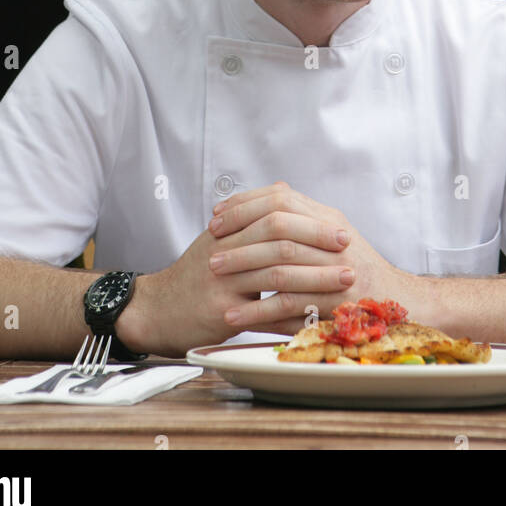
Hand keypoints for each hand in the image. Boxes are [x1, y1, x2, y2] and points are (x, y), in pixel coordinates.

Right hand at [119, 191, 356, 355]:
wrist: (158, 310)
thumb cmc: (195, 275)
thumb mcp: (218, 238)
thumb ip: (250, 216)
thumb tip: (284, 189)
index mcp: (228, 229)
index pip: (274, 213)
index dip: (309, 219)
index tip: (339, 227)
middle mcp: (225, 249)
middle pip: (279, 237)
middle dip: (318, 240)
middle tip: (348, 245)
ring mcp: (223, 281)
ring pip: (278, 274)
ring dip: (317, 277)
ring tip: (345, 280)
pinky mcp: (221, 311)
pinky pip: (266, 313)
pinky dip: (296, 313)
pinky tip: (320, 315)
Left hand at [207, 181, 414, 336]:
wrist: (397, 302)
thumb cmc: (357, 268)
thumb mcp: (332, 233)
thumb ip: (302, 216)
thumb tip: (266, 198)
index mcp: (328, 218)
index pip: (281, 198)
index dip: (245, 204)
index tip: (218, 216)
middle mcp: (332, 238)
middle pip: (277, 226)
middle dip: (238, 234)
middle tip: (210, 246)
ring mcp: (334, 270)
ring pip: (280, 264)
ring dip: (243, 270)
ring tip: (216, 275)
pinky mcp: (332, 304)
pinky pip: (288, 305)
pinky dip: (257, 311)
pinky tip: (234, 315)